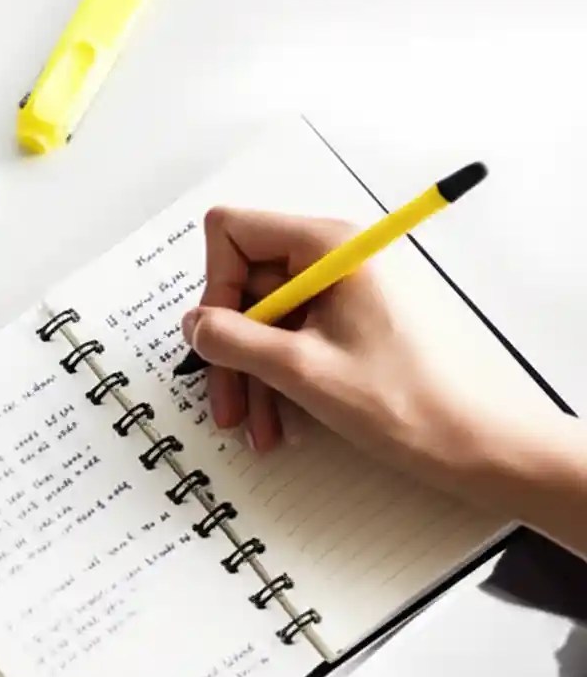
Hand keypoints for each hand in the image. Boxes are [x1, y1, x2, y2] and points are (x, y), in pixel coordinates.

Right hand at [180, 206, 497, 492]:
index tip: (219, 340)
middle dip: (232, 350)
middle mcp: (337, 257)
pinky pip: (297, 338)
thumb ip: (232, 340)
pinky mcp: (357, 321)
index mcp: (329, 246)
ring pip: (269, 320)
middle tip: (228, 406)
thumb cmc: (411, 402)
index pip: (234, 233)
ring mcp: (348, 289)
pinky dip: (282, 379)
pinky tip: (285, 422)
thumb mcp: (301, 370)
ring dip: (254, 375)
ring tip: (259, 428)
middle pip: (247, 285)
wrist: (483, 443)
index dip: (215, 288)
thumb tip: (194, 325)